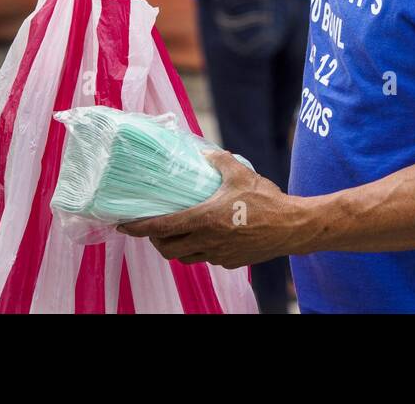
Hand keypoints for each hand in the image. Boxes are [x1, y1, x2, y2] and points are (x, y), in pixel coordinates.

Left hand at [116, 149, 303, 268]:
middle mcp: (207, 241)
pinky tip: (208, 237)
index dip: (138, 227)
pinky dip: (199, 250)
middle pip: (167, 249)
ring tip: (178, 233)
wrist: (292, 227)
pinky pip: (207, 258)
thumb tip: (204, 153)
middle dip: (155, 240)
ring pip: (186, 257)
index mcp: (205, 220)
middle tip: (154, 228)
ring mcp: (219, 255)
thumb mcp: (241, 173)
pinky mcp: (231, 261)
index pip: (161, 227)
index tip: (123, 226)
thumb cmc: (266, 199)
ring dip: (176, 247)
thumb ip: (219, 160)